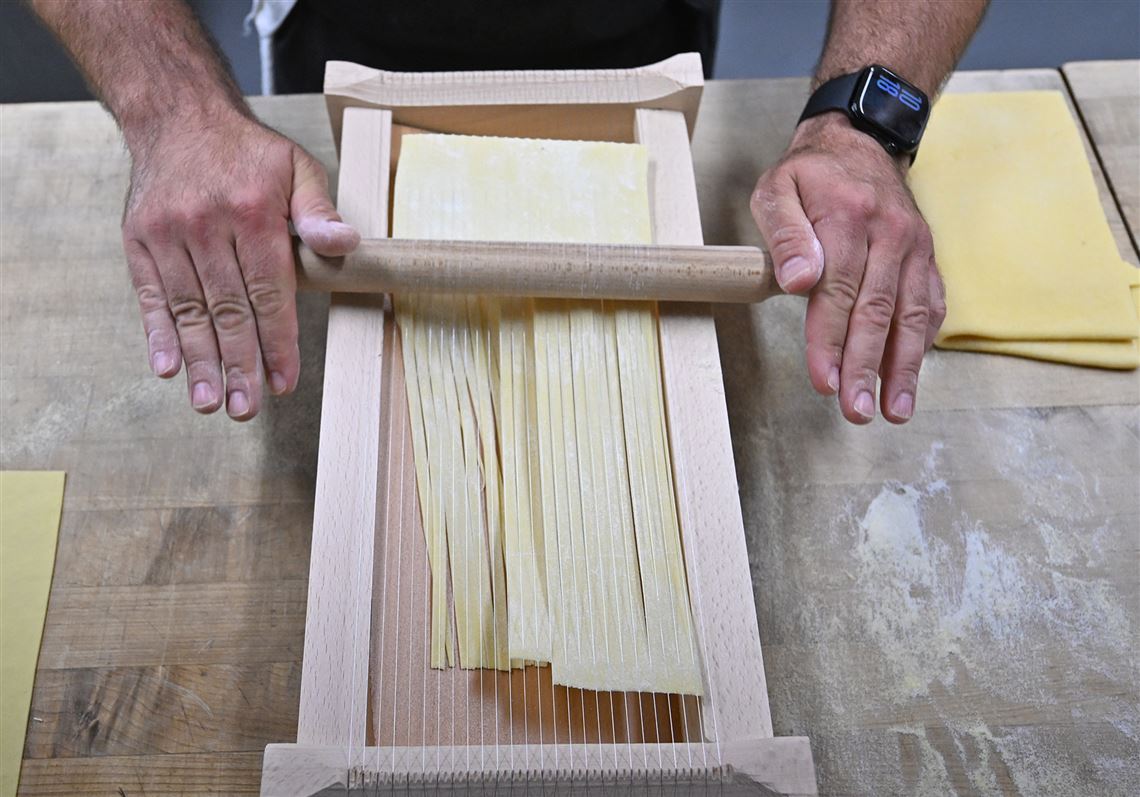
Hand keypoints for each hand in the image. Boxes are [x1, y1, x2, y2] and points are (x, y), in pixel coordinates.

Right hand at [121, 111, 358, 419]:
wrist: (178, 116)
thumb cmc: (248, 153)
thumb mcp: (297, 168)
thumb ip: (319, 211)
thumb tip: (345, 244)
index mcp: (252, 211)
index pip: (268, 291)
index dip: (277, 341)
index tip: (285, 380)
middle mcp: (206, 225)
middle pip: (227, 309)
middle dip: (239, 364)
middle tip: (246, 408)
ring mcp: (168, 233)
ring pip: (188, 309)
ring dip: (200, 361)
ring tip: (211, 402)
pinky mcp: (138, 239)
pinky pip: (150, 295)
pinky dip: (158, 334)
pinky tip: (169, 369)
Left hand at [751, 113, 945, 424]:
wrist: (860, 141)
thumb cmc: (809, 174)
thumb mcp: (776, 189)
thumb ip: (784, 235)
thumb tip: (798, 282)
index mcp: (848, 218)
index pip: (839, 291)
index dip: (830, 341)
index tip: (825, 381)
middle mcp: (889, 234)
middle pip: (878, 311)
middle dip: (867, 367)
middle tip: (856, 410)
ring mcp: (914, 247)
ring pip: (911, 315)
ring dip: (903, 368)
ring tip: (893, 410)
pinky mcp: (926, 257)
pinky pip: (930, 305)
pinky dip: (923, 343)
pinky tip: (912, 377)